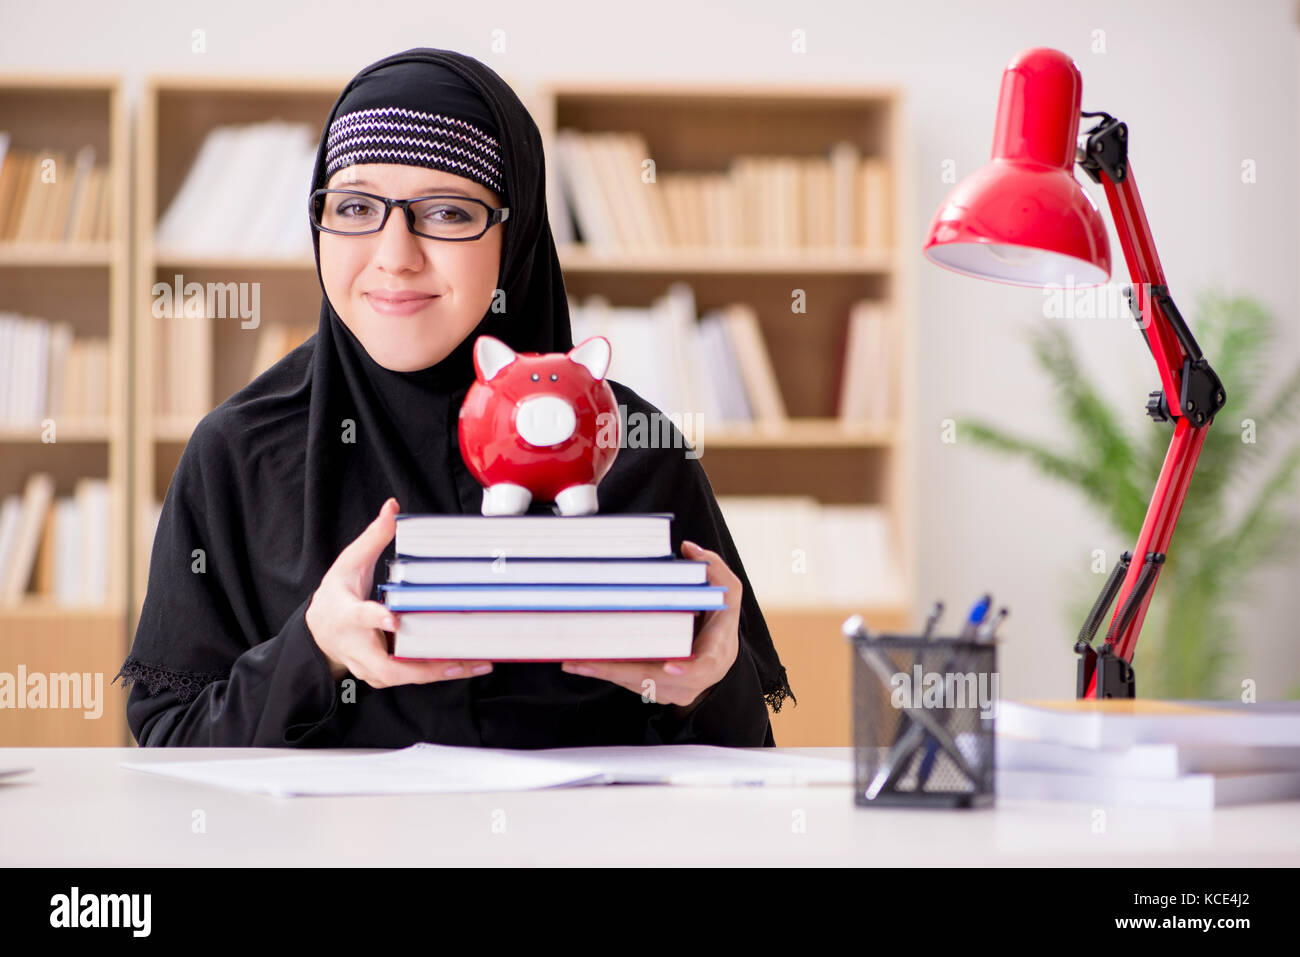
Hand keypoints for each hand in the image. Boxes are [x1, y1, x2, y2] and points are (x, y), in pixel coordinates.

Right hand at [305, 497, 493, 687]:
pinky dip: (436, 673)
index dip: (376, 620)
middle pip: (387, 665)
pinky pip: (409, 678)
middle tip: (458, 660)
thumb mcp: (349, 563)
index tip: (393, 620)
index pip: (360, 617)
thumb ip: (373, 537)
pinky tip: (465, 665)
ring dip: (439, 672)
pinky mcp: (380, 675)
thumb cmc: (336, 596)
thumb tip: (392, 508)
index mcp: (346, 614)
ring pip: (402, 677)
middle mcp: (357, 645)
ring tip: (474, 663)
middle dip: (424, 667)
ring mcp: (367, 665)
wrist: (319, 631)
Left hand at [560, 539, 740, 713]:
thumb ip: (714, 570)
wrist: (718, 657)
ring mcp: (672, 691)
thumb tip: (688, 548)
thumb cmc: (720, 624)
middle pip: (652, 678)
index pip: (701, 668)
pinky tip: (581, 662)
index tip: (669, 665)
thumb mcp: (728, 595)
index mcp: (714, 657)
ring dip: (604, 672)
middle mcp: (692, 681)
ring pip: (635, 683)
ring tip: (574, 660)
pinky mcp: (656, 692)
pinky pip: (629, 683)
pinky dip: (606, 672)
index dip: (686, 670)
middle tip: (585, 659)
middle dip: (616, 670)